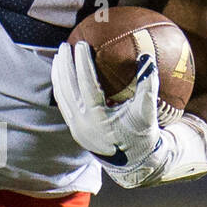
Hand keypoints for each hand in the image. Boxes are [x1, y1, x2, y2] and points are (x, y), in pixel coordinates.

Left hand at [51, 40, 162, 163]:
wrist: (131, 162)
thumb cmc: (141, 135)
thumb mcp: (147, 112)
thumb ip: (148, 86)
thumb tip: (147, 57)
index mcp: (99, 119)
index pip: (86, 85)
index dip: (83, 64)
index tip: (82, 45)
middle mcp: (82, 123)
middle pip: (67, 89)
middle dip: (64, 65)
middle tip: (65, 45)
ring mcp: (75, 126)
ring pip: (61, 96)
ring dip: (59, 74)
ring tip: (59, 55)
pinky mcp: (73, 128)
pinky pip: (62, 103)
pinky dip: (60, 86)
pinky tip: (61, 73)